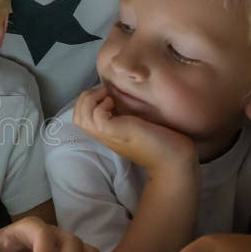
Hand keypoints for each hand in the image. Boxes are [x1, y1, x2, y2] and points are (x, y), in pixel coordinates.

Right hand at [74, 85, 196, 170]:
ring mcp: (108, 135)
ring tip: (109, 96)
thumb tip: (117, 95)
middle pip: (76, 116)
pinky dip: (102, 105)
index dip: (87, 101)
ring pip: (81, 116)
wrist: (173, 158)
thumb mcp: (136, 123)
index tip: (106, 94)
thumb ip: (124, 113)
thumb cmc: (160, 140)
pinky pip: (96, 116)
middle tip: (105, 93)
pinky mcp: (116, 133)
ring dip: (92, 100)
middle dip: (86, 98)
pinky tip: (115, 104)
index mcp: (107, 132)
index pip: (80, 117)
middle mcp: (103, 135)